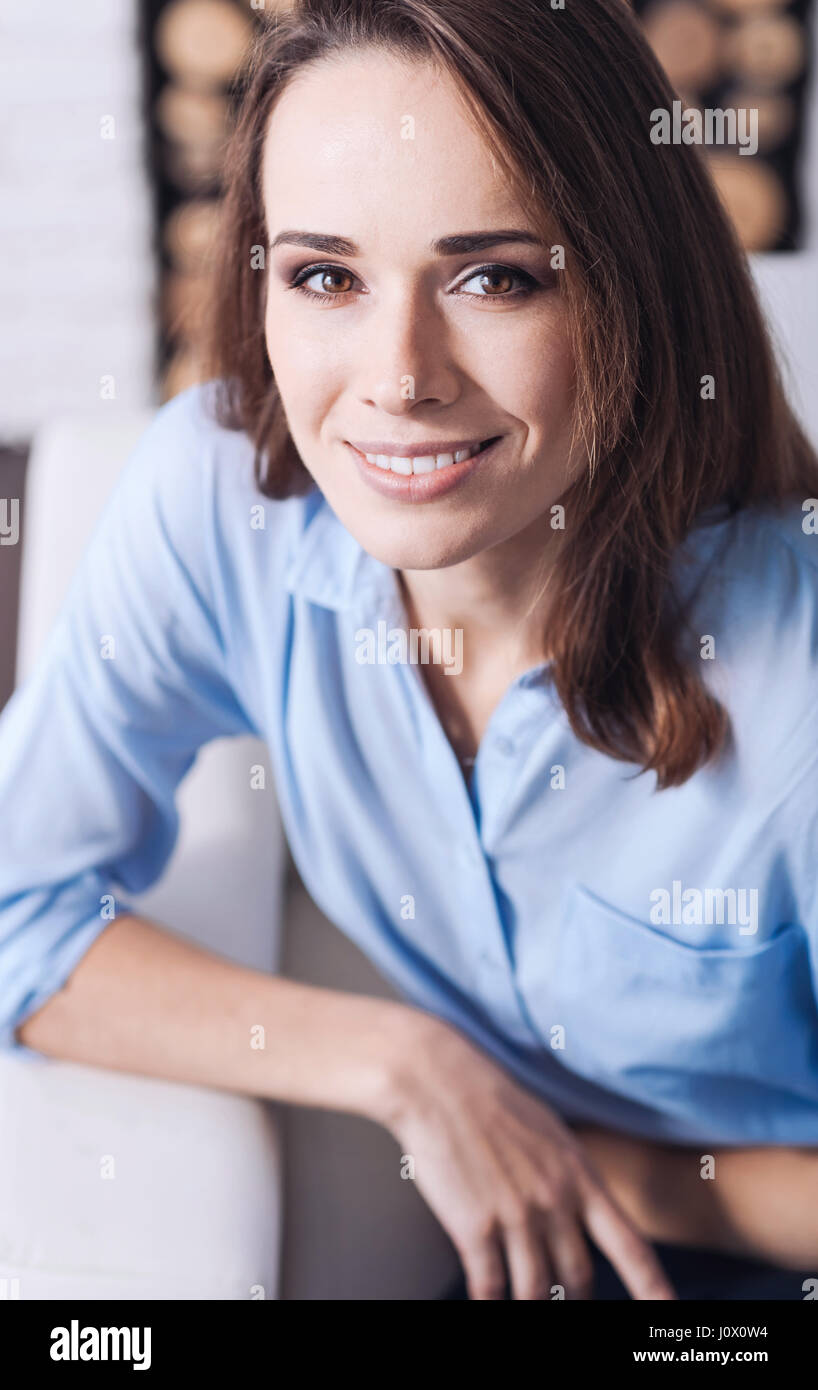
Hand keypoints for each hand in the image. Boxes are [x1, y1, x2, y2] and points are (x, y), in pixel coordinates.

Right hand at [385, 1017, 677, 1299]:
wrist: (440, 1083)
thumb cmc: (493, 1100)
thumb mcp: (552, 1133)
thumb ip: (570, 1176)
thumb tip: (577, 1207)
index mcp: (580, 1176)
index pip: (630, 1245)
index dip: (654, 1287)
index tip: (670, 1311)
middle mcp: (555, 1201)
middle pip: (579, 1278)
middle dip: (574, 1299)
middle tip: (567, 1302)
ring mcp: (516, 1217)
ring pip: (536, 1291)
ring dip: (531, 1305)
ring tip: (525, 1305)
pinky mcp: (475, 1227)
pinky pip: (490, 1286)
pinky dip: (490, 1302)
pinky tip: (486, 1302)